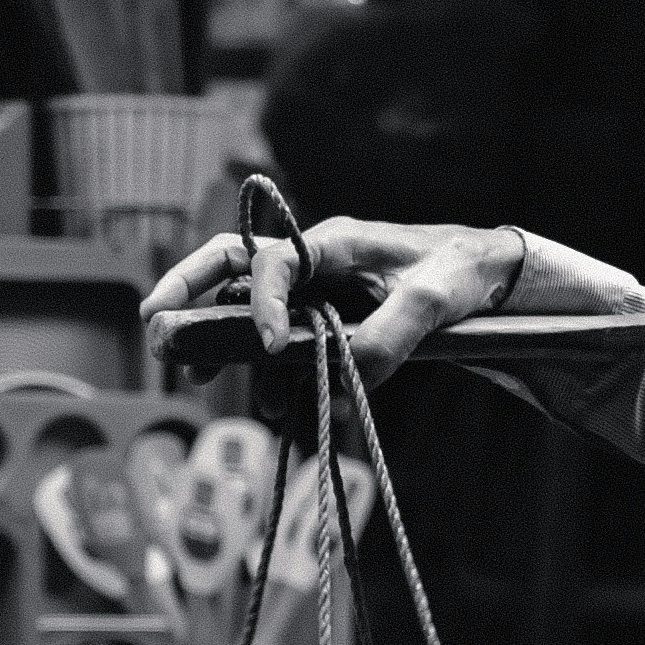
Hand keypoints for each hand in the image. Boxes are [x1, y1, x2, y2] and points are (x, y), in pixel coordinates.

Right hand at [136, 219, 571, 382]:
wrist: (489, 275)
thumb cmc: (460, 272)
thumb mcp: (435, 300)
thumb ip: (393, 335)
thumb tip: (348, 378)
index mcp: (332, 242)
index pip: (270, 262)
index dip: (259, 303)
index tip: (271, 349)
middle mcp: (313, 261)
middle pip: (230, 268)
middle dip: (187, 294)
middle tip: (154, 332)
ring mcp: (317, 289)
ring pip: (248, 309)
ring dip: (220, 341)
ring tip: (198, 378)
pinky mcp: (328, 318)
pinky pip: (283, 342)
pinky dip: (270, 370)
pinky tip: (276, 403)